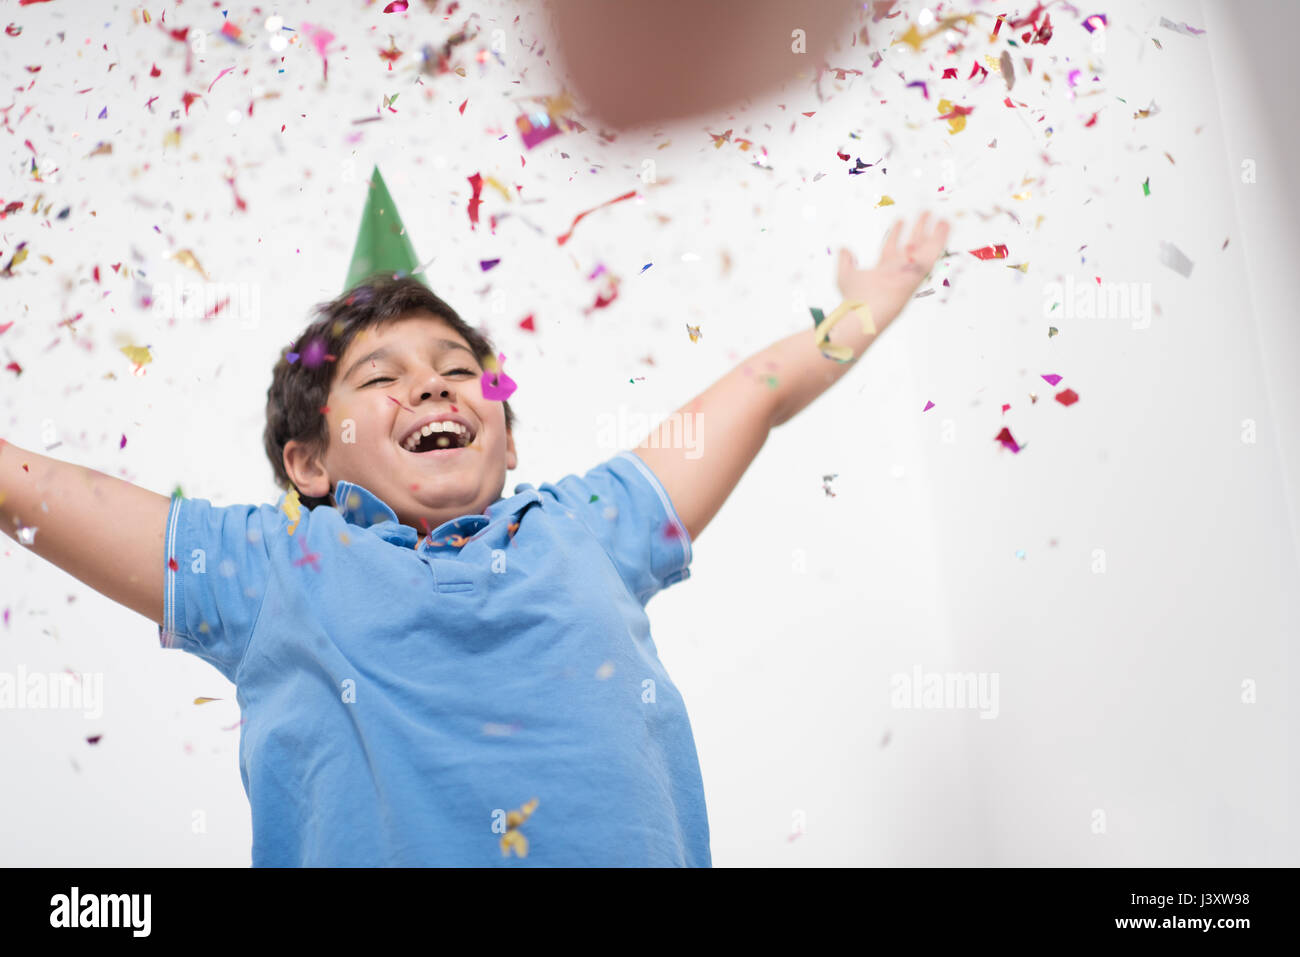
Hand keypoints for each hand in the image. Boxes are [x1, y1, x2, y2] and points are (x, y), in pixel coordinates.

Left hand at [836, 213, 948, 337]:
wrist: (866, 309)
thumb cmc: (855, 298)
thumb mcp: (845, 275)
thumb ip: (845, 261)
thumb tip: (844, 249)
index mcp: (884, 269)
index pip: (892, 247)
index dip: (896, 233)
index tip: (900, 220)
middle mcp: (900, 269)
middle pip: (912, 244)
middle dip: (918, 229)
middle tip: (926, 213)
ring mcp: (911, 269)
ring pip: (925, 247)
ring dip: (933, 231)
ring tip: (940, 217)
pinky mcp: (921, 270)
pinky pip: (934, 251)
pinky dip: (941, 237)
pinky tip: (945, 224)